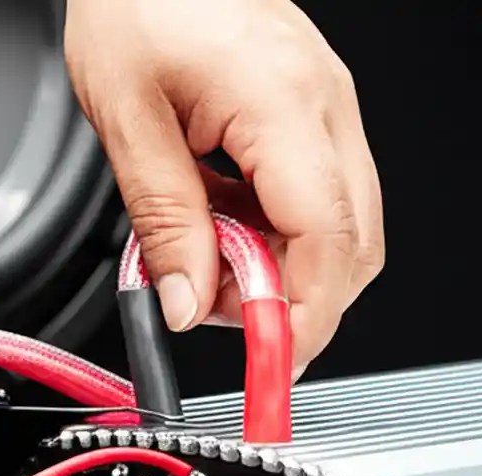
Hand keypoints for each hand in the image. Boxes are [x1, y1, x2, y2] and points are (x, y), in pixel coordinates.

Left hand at [65, 0, 382, 377]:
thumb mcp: (128, 119)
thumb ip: (165, 222)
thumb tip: (187, 305)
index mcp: (283, 105)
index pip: (326, 244)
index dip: (302, 319)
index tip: (267, 365)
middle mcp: (326, 105)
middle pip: (352, 247)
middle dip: (290, 300)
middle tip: (211, 304)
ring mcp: (329, 105)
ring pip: (341, 226)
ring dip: (278, 264)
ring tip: (201, 251)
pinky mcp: (315, 108)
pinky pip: (318, 193)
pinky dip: (274, 227)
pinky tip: (219, 216)